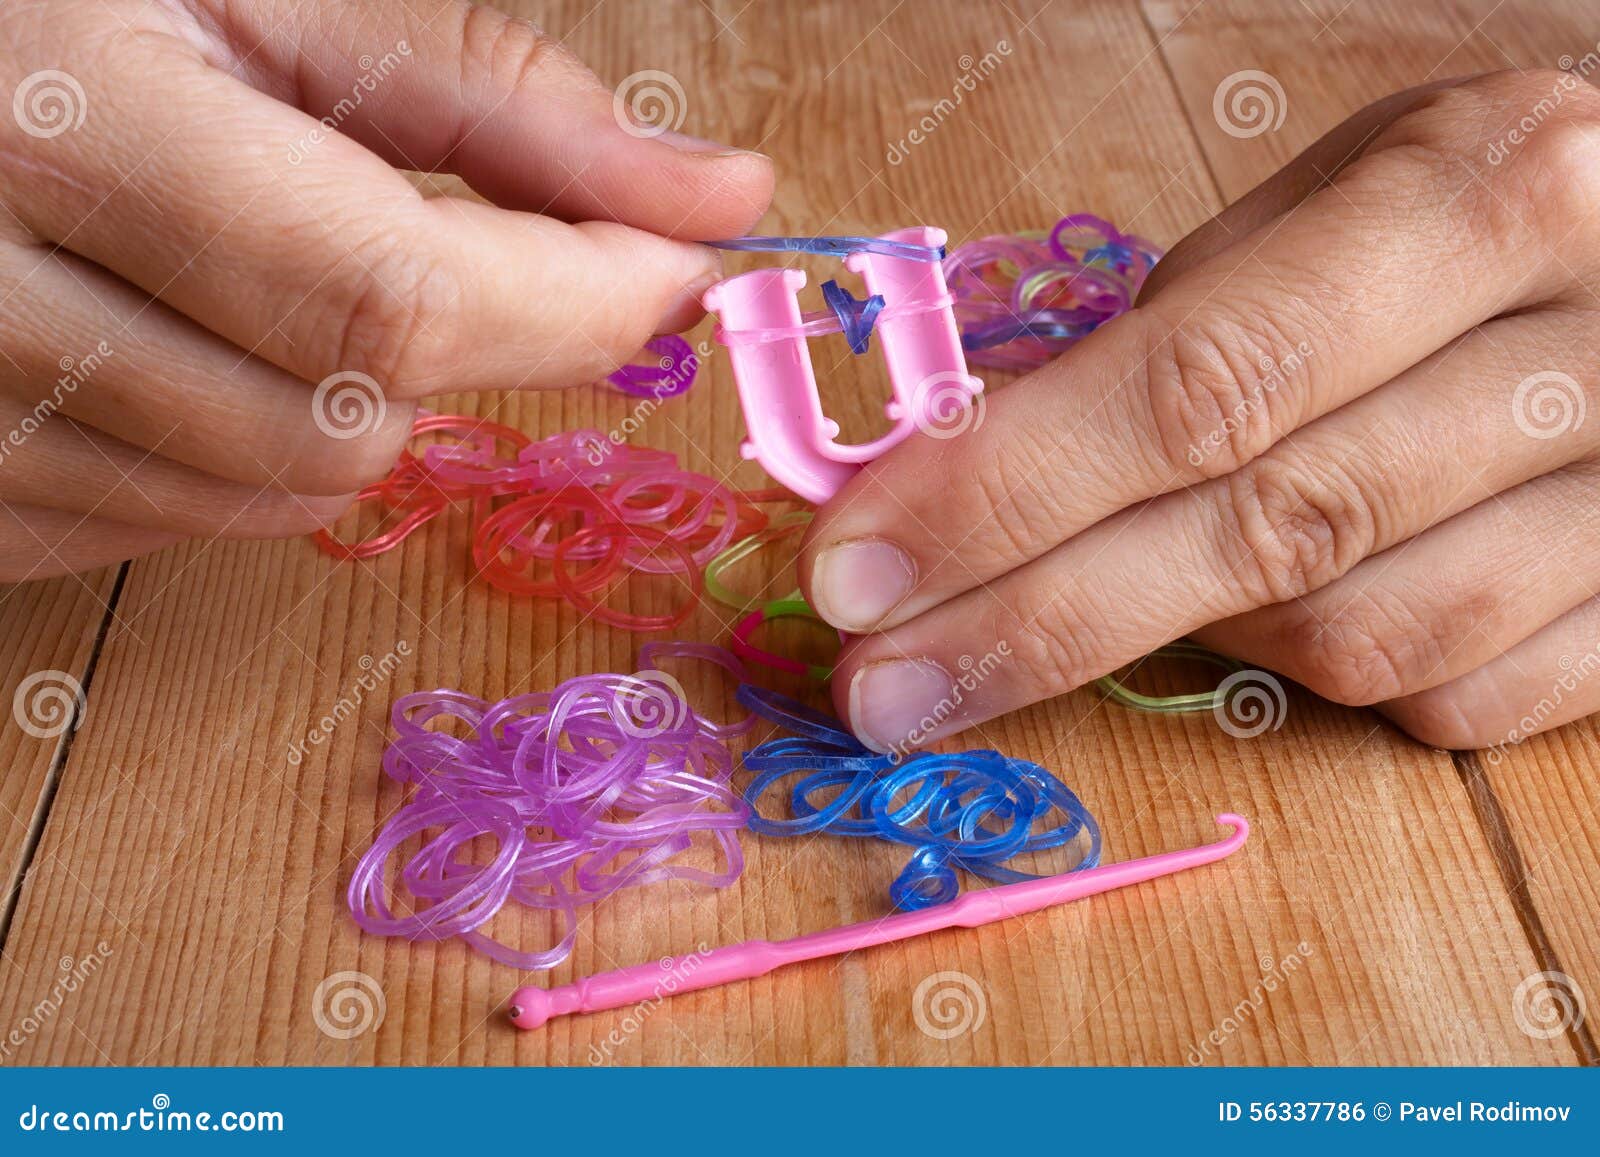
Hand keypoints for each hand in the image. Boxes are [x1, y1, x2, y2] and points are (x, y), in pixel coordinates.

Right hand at [0, 0, 770, 579]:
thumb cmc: (73, 11)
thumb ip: (498, 96)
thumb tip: (713, 196)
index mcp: (63, 127)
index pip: (393, 293)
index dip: (570, 300)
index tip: (676, 270)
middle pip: (352, 418)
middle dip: (457, 341)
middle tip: (458, 243)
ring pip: (290, 493)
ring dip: (357, 398)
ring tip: (279, 267)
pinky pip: (197, 525)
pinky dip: (258, 448)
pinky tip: (201, 338)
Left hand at [801, 70, 1599, 753]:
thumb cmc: (1493, 220)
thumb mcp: (1352, 195)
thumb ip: (1191, 320)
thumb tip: (990, 460)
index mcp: (1483, 195)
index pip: (1200, 377)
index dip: (1011, 488)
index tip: (859, 568)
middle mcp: (1584, 349)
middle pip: (1260, 529)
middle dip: (1037, 622)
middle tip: (884, 689)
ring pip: (1352, 639)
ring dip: (1209, 630)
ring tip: (1153, 579)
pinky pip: (1447, 699)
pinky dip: (1341, 672)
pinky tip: (1309, 603)